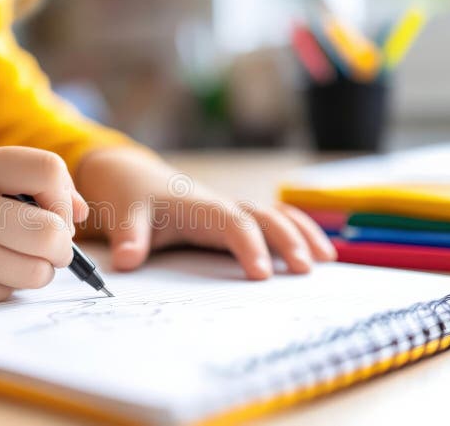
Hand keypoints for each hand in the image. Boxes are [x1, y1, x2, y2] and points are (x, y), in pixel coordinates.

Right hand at [0, 147, 88, 302]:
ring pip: (31, 273)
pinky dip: (5, 286)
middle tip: (52, 248)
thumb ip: (31, 183)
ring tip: (22, 260)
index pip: (47, 170)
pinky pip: (1, 294)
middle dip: (62, 247)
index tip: (57, 211)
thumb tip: (82, 214)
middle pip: (47, 232)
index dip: (65, 197)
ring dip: (38, 272)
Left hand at [75, 147, 335, 278]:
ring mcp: (230, 209)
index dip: (248, 245)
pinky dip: (296, 229)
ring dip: (301, 233)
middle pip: (262, 217)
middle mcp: (221, 204)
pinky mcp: (233, 216)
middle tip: (305, 270)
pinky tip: (319, 249)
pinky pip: (271, 219)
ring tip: (326, 259)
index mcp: (198, 205)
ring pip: (274, 215)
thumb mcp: (122, 215)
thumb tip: (126, 262)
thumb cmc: (131, 196)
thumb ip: (128, 237)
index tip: (261, 273)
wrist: (132, 175)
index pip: (231, 223)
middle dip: (286, 240)